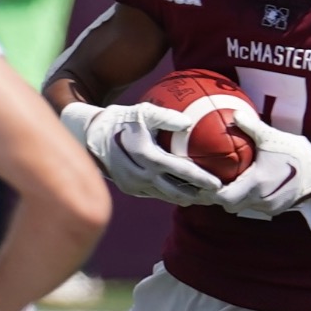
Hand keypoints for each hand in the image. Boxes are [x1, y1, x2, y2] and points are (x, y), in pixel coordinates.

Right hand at [68, 102, 222, 205]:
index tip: (218, 183)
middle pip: (175, 191)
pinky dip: (171, 195)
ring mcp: (133, 185)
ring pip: (165, 196)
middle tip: (218, 195)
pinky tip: (185, 193)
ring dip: (186, 198)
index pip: (179, 171)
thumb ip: (167, 116)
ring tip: (205, 197)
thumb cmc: (123, 119)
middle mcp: (139, 174)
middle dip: (198, 196)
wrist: (92, 135)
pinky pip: (155, 194)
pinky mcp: (130, 189)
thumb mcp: (143, 112)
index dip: (200, 179)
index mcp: (145, 156)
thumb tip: (189, 123)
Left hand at [213, 108, 310, 218]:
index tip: (211, 180)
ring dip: (237, 198)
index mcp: (257, 183)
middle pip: (230, 206)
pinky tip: (250, 186)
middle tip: (218, 181)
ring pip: (243, 208)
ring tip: (232, 182)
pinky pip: (256, 208)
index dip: (213, 191)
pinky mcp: (277, 210)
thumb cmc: (294, 152)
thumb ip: (250, 126)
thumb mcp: (271, 137)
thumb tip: (234, 114)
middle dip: (222, 196)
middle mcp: (262, 199)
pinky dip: (250, 200)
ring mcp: (270, 207)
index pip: (224, 197)